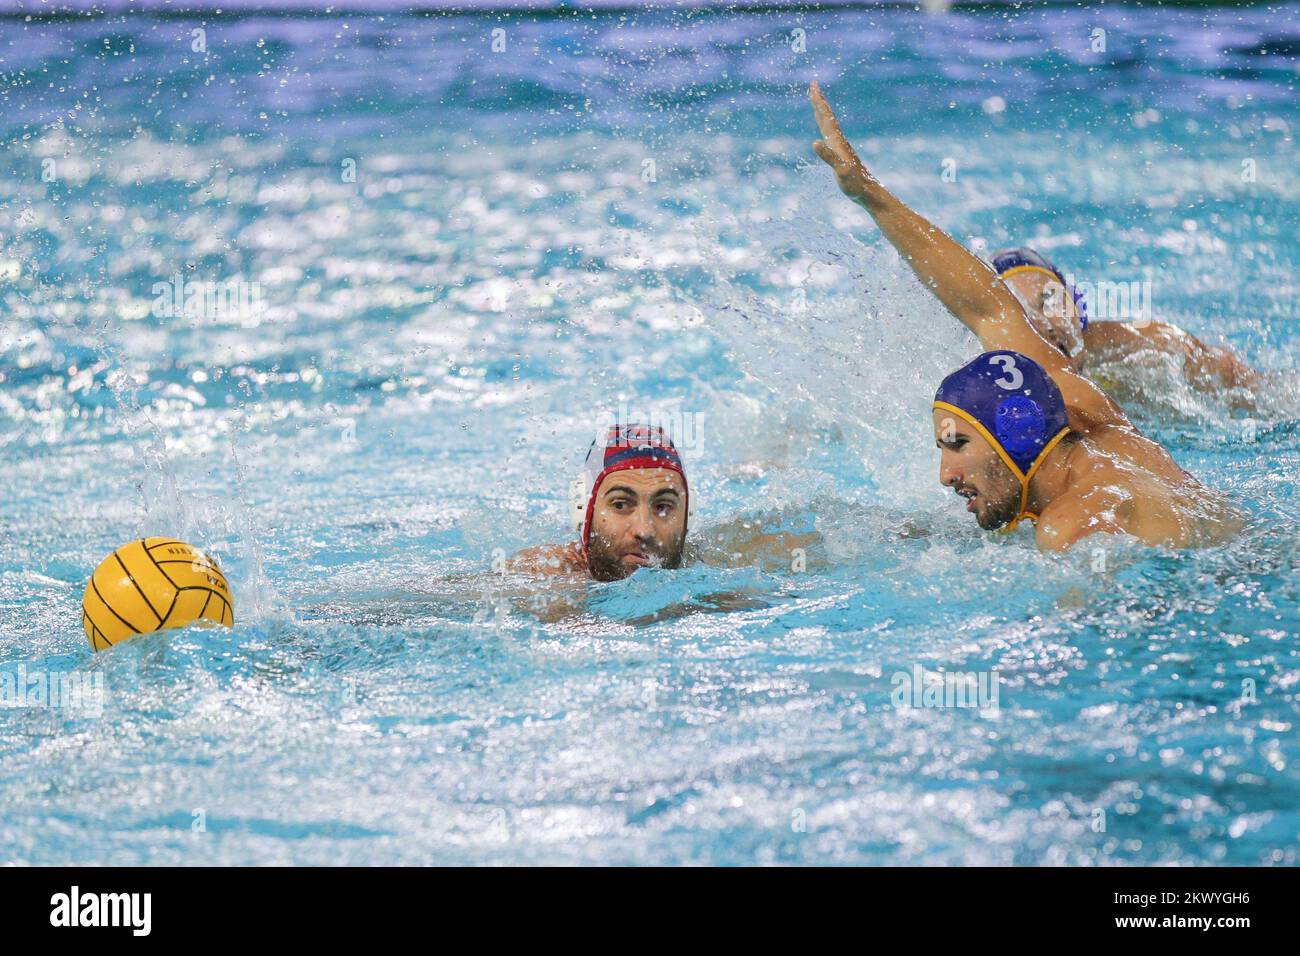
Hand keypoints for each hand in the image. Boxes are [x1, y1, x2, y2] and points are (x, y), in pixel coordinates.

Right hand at [809, 80, 876, 201]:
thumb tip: (814, 142)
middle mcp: (839, 141)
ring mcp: (840, 147)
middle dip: (819, 101)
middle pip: (827, 116)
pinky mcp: (840, 154)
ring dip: (821, 112)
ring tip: (816, 102)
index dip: (819, 101)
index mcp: (837, 142)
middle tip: (813, 85)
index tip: (814, 85)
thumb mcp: (841, 171)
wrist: (868, 192)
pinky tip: (823, 129)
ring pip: (828, 124)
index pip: (826, 117)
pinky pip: (829, 134)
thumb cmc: (854, 184)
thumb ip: (828, 157)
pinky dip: (824, 126)